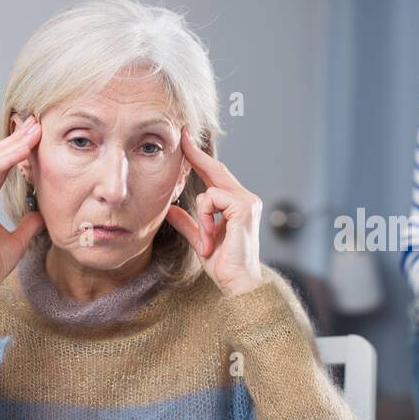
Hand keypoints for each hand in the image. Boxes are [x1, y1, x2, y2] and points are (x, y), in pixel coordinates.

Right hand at [0, 113, 46, 293]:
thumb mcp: (17, 240)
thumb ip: (27, 225)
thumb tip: (41, 214)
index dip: (16, 149)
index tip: (35, 136)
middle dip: (16, 137)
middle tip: (37, 122)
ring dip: (16, 140)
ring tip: (35, 127)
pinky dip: (10, 154)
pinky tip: (27, 145)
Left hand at [164, 128, 263, 296]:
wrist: (238, 284)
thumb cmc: (225, 266)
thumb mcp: (201, 240)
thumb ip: (189, 224)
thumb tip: (171, 210)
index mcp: (237, 205)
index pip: (216, 175)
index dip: (200, 158)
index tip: (186, 141)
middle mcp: (246, 199)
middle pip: (216, 170)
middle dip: (197, 155)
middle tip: (182, 136)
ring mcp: (247, 202)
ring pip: (209, 191)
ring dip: (201, 216)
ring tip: (208, 240)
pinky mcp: (244, 208)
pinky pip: (212, 200)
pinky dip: (206, 219)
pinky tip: (211, 237)